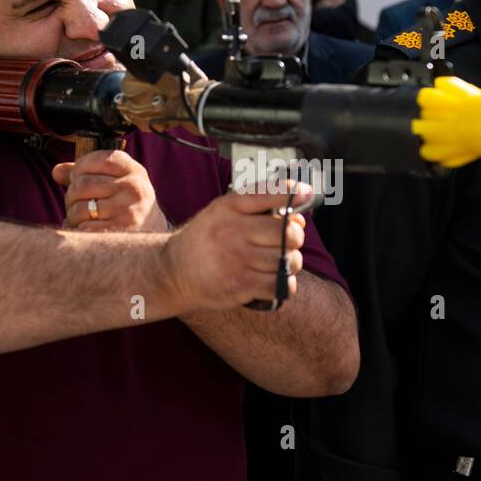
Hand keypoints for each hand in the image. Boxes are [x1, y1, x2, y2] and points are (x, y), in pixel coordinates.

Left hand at [52, 149, 168, 232]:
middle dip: (72, 195)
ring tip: (83, 218)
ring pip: (79, 208)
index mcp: (133, 170)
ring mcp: (128, 211)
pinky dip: (78, 230)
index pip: (95, 159)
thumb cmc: (126, 205)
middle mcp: (133, 188)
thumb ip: (87, 173)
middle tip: (78, 204)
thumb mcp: (115, 182)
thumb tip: (57, 171)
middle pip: (82, 184)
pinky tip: (87, 230)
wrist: (152, 237)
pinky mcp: (119, 233)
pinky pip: (83, 228)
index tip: (78, 178)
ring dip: (73, 216)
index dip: (79, 169)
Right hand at [162, 181, 310, 312]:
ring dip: (291, 262)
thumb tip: (299, 206)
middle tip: (287, 241)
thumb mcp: (222, 210)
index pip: (269, 194)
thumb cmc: (205, 239)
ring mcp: (237, 260)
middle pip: (287, 233)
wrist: (173, 272)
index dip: (293, 194)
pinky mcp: (241, 286)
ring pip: (288, 261)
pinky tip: (275, 279)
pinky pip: (281, 285)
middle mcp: (233, 231)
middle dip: (295, 237)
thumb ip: (257, 204)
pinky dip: (285, 284)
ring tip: (279, 261)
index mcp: (229, 207)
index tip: (307, 193)